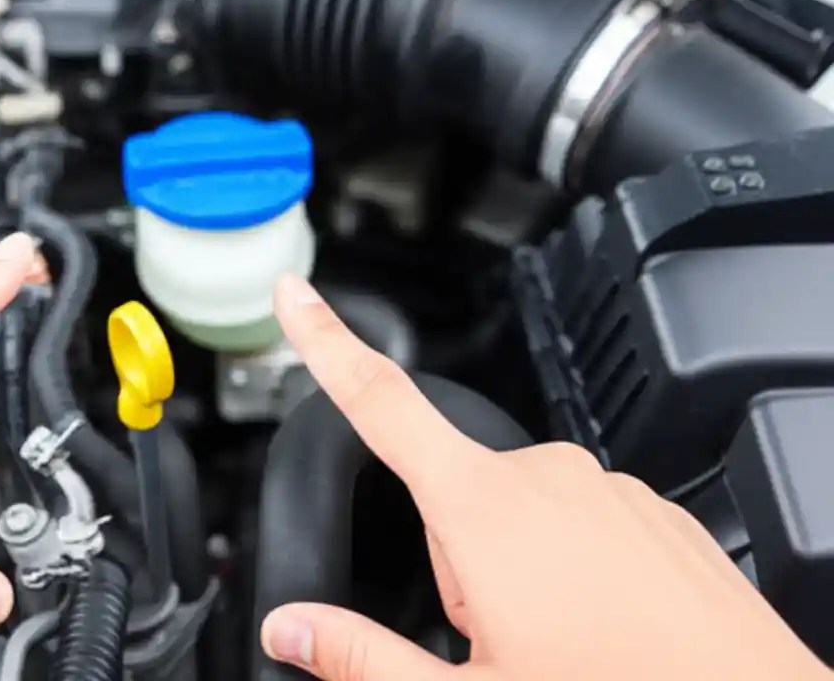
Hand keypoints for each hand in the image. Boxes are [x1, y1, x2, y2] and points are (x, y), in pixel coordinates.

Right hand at [260, 275, 831, 680]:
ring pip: (518, 518)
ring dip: (519, 575)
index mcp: (482, 513)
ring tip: (563, 646)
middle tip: (502, 643)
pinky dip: (577, 574)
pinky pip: (580, 525)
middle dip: (460, 568)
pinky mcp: (649, 508)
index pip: (380, 403)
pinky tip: (605, 633)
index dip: (326, 343)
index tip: (297, 295)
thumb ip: (362, 654)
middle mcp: (544, 478)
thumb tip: (290, 628)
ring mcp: (604, 489)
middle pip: (452, 500)